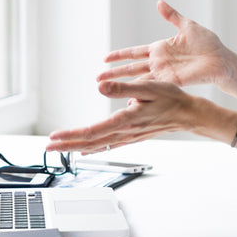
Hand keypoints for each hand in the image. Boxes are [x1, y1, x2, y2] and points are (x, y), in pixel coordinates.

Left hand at [47, 81, 195, 153]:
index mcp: (126, 120)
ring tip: (59, 149)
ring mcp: (128, 136)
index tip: (55, 136)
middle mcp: (125, 132)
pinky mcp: (131, 136)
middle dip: (66, 145)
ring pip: (97, 145)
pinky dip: (93, 148)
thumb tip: (100, 86)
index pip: (93, 131)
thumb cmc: (171, 99)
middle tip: (48, 147)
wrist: (188, 113)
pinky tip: (85, 150)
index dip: (71, 134)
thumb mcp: (148, 86)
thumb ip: (122, 88)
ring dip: (76, 147)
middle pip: (90, 142)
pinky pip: (108, 145)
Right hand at [99, 0, 229, 88]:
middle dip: (114, 73)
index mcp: (160, 48)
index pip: (134, 52)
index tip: (104, 58)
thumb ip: (171, 16)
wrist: (221, 59)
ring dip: (123, 84)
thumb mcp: (187, 26)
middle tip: (96, 79)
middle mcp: (159, 62)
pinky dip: (141, 92)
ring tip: (106, 89)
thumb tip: (159, 2)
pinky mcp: (172, 82)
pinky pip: (154, 87)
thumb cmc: (208, 43)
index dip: (120, 55)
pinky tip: (128, 97)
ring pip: (138, 80)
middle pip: (131, 68)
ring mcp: (164, 74)